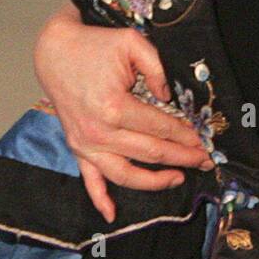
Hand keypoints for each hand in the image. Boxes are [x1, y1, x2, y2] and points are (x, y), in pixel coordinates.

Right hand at [33, 3, 211, 221]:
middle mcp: (98, 132)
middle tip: (205, 161)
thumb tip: (170, 96)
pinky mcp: (76, 148)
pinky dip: (100, 199)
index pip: (160, 129)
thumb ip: (157, 68)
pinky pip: (89, 180)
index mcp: (114, 107)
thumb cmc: (95, 46)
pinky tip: (112, 215)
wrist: (54, 51)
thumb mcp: (131, 43)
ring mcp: (85, 144)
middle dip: (182, 159)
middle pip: (150, 153)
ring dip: (154, 182)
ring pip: (124, 175)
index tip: (204, 141)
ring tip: (178, 178)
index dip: (186, 136)